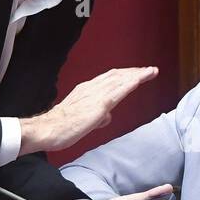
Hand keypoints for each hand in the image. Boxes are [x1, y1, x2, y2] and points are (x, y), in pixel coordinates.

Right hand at [19, 67, 158, 154]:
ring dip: (137, 74)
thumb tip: (107, 116)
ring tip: (151, 71)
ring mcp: (96, 94)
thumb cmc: (62, 127)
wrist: (48, 129)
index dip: (124, 75)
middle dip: (134, 72)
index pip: (109, 79)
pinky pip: (118, 90)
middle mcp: (92, 88)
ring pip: (120, 79)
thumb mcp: (83, 119)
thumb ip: (97, 115)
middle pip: (117, 75)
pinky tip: (140, 79)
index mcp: (86, 90)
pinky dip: (131, 83)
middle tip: (150, 70)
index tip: (137, 74)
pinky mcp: (99, 104)